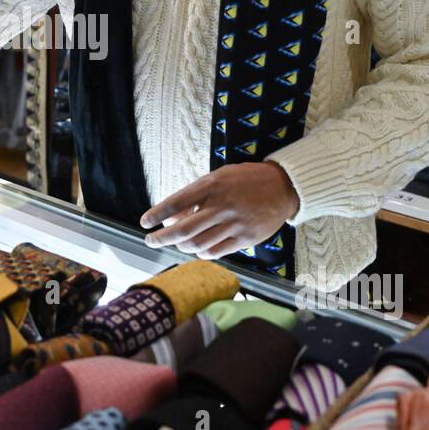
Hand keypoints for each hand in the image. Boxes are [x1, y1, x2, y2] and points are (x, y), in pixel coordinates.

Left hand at [139, 162, 301, 260]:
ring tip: (176, 243)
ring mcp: (234, 224)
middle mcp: (221, 206)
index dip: (156, 215)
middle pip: (183, 230)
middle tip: (150, 240)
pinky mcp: (245, 239)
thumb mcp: (219, 176)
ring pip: (197, 244)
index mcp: (212, 186)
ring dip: (180, 247)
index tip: (145, 222)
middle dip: (161, 238)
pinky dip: (201, 253)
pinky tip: (197, 249)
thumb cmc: (246, 180)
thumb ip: (196, 194)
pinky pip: (215, 252)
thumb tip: (173, 215)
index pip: (175, 203)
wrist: (283, 187)